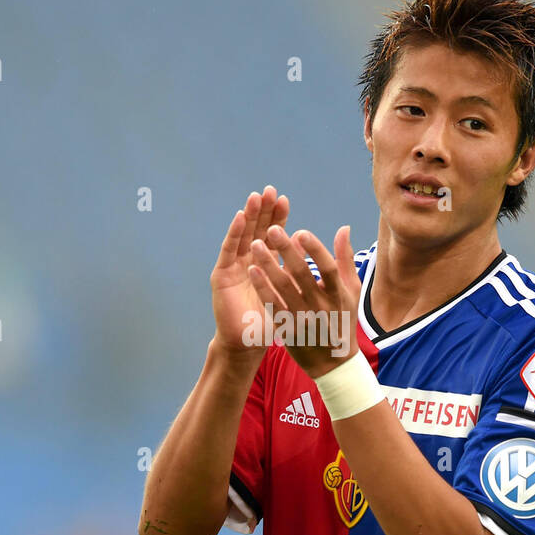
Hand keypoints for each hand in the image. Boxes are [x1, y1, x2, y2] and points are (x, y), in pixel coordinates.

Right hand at [210, 186, 288, 353]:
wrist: (248, 344)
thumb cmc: (272, 321)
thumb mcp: (290, 294)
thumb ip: (301, 270)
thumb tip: (312, 247)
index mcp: (265, 264)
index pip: (272, 236)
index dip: (277, 218)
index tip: (284, 200)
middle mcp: (248, 261)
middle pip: (256, 230)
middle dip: (262, 211)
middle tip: (269, 191)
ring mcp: (233, 267)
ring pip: (242, 236)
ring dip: (248, 216)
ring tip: (255, 198)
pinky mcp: (222, 276)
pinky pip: (228, 252)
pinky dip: (234, 234)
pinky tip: (240, 218)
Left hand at [247, 224, 361, 378]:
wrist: (332, 363)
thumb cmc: (342, 320)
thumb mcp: (351, 291)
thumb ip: (345, 259)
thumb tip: (343, 228)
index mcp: (338, 295)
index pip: (328, 268)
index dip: (315, 250)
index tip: (300, 232)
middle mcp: (321, 306)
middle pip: (302, 274)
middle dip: (286, 250)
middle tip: (271, 229)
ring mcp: (304, 319)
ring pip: (283, 288)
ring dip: (268, 265)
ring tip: (255, 245)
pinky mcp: (288, 330)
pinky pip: (273, 305)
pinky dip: (262, 288)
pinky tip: (252, 270)